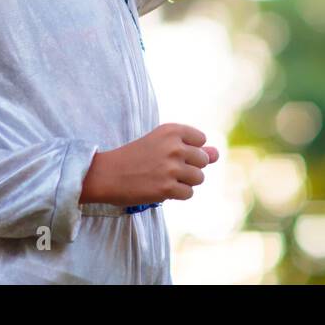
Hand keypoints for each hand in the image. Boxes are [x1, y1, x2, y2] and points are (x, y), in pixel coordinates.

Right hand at [79, 123, 219, 206]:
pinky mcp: (167, 188)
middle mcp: (174, 146)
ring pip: (199, 178)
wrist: (107, 174)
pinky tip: (161, 188)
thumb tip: (217, 154)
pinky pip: (189, 193)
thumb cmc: (136, 157)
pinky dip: (178, 194)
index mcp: (172, 130)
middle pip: (203, 160)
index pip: (201, 139)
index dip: (188, 149)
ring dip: (185, 181)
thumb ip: (193, 148)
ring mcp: (171, 168)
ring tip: (164, 178)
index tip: (169, 152)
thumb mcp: (162, 144)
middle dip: (189, 167)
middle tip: (166, 167)